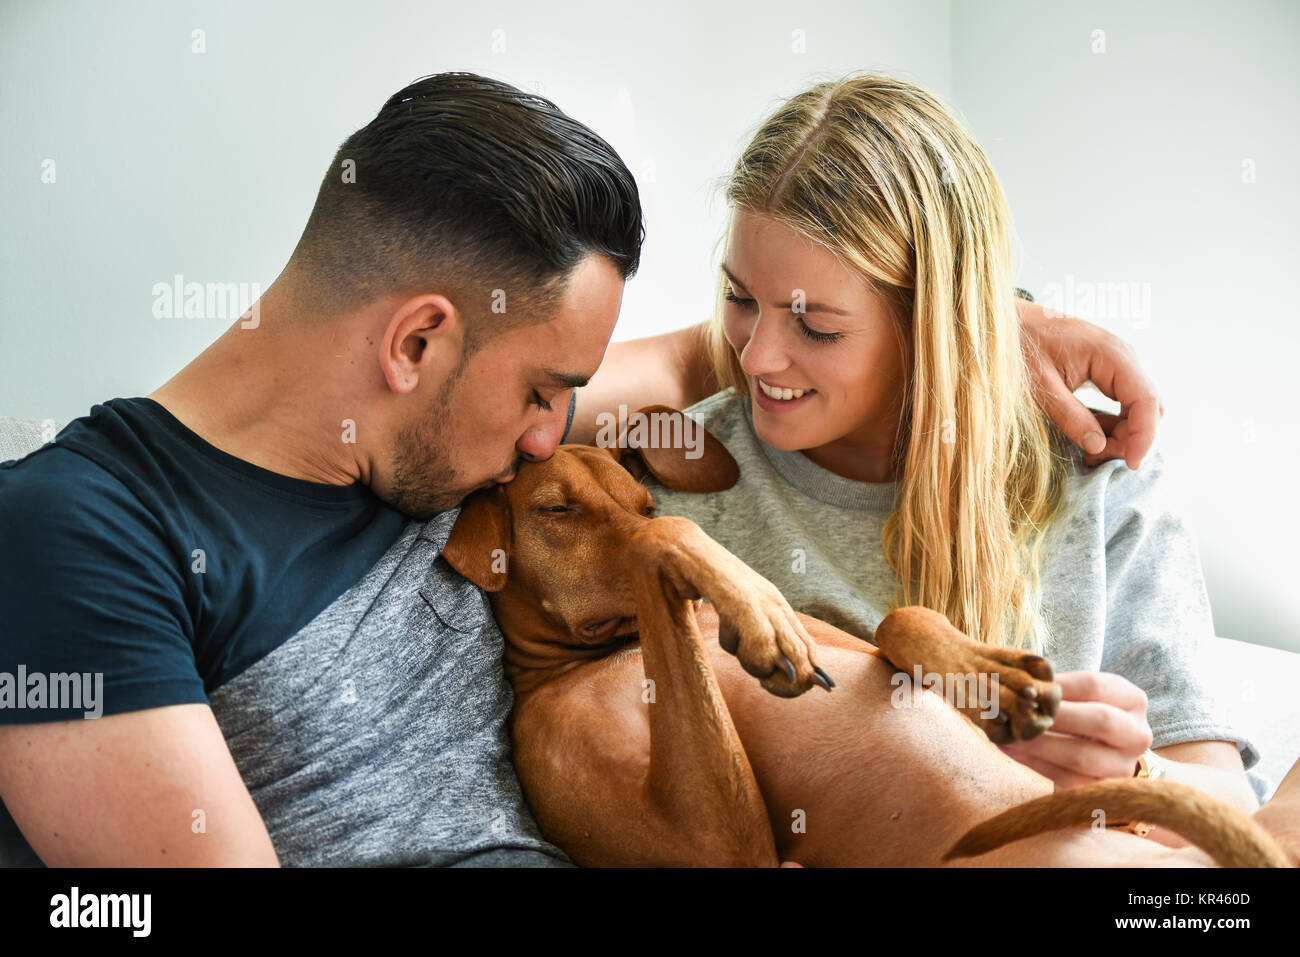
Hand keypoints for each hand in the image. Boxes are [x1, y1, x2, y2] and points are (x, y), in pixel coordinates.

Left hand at [997, 671, 1152, 789]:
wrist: (1099, 755)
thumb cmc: (1081, 715)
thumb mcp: (1078, 697)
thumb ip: (1056, 690)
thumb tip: (1017, 680)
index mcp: (1133, 700)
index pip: (1094, 686)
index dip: (1057, 685)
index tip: (1025, 684)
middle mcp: (1137, 734)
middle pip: (1100, 721)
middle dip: (1055, 716)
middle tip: (1019, 710)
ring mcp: (1124, 767)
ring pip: (1081, 756)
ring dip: (1038, 744)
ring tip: (1008, 733)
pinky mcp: (1104, 792)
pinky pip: (1068, 780)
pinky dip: (1035, 764)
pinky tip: (1012, 750)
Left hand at [1017, 299, 1164, 469]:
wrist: (1009, 322)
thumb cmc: (1021, 346)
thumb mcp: (1040, 386)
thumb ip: (1070, 416)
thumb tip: (1099, 448)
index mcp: (1113, 356)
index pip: (1147, 402)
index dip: (1144, 438)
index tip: (1131, 466)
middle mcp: (1124, 358)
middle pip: (1149, 408)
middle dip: (1131, 439)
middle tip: (1096, 459)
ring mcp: (1119, 365)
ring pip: (1138, 409)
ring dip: (1122, 435)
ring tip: (1089, 452)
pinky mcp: (1108, 372)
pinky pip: (1123, 404)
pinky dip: (1112, 425)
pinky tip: (1089, 436)